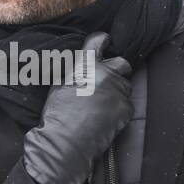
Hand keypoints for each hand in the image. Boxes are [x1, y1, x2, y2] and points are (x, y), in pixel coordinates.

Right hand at [22, 31, 132, 183]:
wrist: (65, 143)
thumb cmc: (56, 116)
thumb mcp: (60, 85)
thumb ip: (77, 72)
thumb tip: (84, 68)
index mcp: (86, 65)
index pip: (99, 40)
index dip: (103, 40)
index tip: (106, 41)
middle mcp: (105, 74)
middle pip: (122, 63)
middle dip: (116, 69)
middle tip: (107, 80)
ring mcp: (118, 91)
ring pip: (125, 85)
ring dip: (117, 91)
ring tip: (102, 105)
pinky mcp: (126, 109)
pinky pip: (127, 104)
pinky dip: (119, 109)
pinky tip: (106, 118)